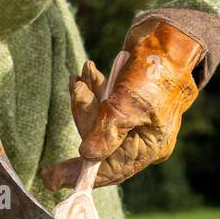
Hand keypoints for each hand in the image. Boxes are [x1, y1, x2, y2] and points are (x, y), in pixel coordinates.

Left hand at [41, 20, 203, 191]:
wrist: (170, 40)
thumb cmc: (155, 73)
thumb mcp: (128, 104)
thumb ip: (106, 131)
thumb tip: (86, 156)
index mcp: (148, 148)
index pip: (109, 170)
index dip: (78, 174)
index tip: (49, 178)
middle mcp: (141, 140)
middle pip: (98, 144)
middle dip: (83, 116)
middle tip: (76, 88)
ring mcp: (134, 123)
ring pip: (97, 123)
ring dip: (85, 100)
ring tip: (79, 78)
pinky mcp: (127, 105)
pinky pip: (102, 107)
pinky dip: (92, 92)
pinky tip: (86, 74)